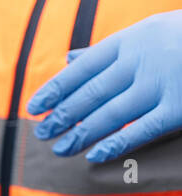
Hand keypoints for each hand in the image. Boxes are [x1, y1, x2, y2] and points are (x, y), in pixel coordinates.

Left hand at [28, 11, 181, 162]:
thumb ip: (109, 51)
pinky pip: (141, 130)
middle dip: (62, 116)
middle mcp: (144, 60)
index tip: (34, 107)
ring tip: (61, 148)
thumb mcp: (150, 33)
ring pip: (111, 114)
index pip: (83, 67)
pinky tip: (95, 155)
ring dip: (81, 134)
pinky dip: (116, 144)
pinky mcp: (180, 108)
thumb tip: (68, 59)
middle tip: (42, 133)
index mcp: (134, 39)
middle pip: (91, 93)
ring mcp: (163, 84)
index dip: (56, 88)